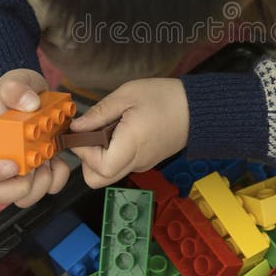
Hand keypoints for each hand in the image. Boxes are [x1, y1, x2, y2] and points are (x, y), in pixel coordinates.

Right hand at [0, 69, 70, 206]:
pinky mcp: (41, 171)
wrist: (36, 95)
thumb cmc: (19, 91)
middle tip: (35, 168)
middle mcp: (2, 160)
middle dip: (17, 189)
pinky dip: (58, 179)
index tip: (13, 165)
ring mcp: (22, 169)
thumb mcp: (15, 80)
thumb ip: (16, 89)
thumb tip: (29, 105)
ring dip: (40, 185)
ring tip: (49, 159)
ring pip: (23, 197)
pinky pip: (49, 188)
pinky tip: (59, 160)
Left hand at [69, 78, 188, 188]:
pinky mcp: (146, 161)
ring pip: (109, 173)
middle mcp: (136, 162)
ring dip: (99, 156)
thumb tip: (76, 127)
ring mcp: (142, 164)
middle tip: (91, 134)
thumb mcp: (127, 95)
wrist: (198, 108)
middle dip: (87, 160)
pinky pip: (122, 164)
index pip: (98, 168)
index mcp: (132, 146)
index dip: (83, 152)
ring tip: (108, 127)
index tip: (82, 131)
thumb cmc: (165, 98)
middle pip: (98, 179)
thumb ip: (99, 113)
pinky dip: (113, 153)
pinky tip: (120, 130)